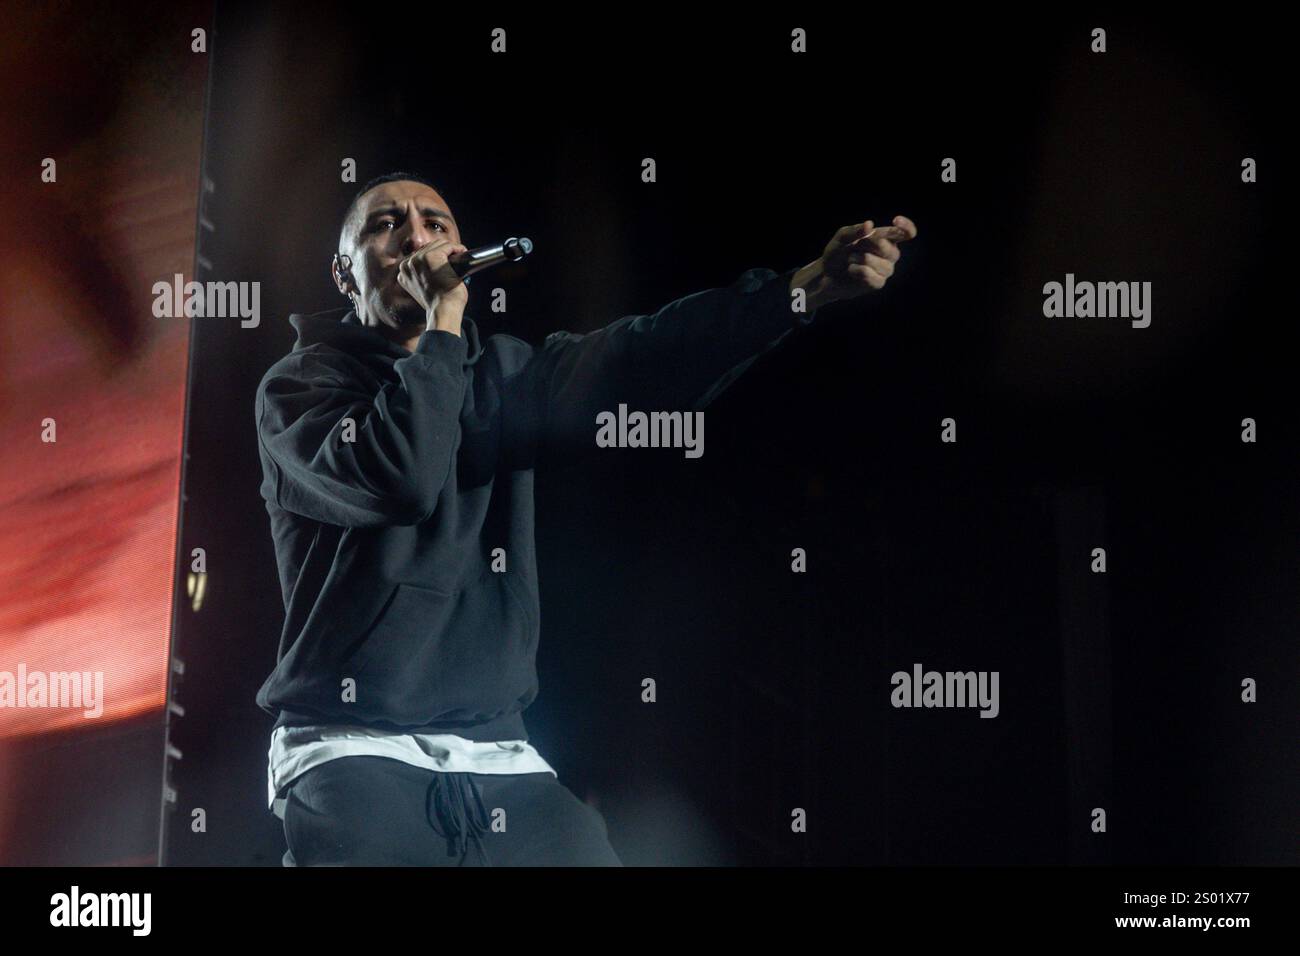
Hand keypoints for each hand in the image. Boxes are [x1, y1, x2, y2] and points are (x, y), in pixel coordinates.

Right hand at [396, 238, 469, 319]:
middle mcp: (408, 264)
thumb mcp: (423, 289)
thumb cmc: (438, 304)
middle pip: (429, 247)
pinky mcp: (432, 257)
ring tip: (459, 258)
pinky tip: (462, 254)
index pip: (420, 254)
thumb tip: (433, 267)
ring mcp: (419, 259)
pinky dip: (458, 248)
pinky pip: (448, 245)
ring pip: (439, 244)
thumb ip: (422, 276)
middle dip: (443, 252)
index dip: (435, 256)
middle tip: (455, 261)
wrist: (443, 311)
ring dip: (451, 250)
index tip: (445, 263)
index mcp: (403, 272)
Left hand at [791, 215, 917, 310]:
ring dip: (861, 260)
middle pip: (891, 250)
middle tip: (855, 247)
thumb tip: (870, 225)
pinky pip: (874, 277)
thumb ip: (854, 230)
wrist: (827, 274)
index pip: (906, 232)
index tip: (896, 220)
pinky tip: (852, 270)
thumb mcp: (841, 238)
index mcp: (886, 238)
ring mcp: (886, 270)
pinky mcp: (878, 283)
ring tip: (850, 259)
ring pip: (882, 265)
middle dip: (870, 248)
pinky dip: (859, 272)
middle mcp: (890, 254)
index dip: (906, 226)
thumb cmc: (837, 252)